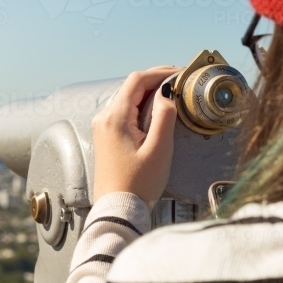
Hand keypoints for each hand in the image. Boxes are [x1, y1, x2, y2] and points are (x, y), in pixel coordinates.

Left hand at [91, 66, 180, 204]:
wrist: (118, 209)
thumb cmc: (138, 184)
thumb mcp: (159, 149)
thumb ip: (164, 116)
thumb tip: (166, 93)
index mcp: (116, 117)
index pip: (137, 80)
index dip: (160, 72)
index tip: (179, 73)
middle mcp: (105, 118)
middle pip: (131, 87)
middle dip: (155, 81)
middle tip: (179, 83)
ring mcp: (103, 127)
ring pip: (127, 99)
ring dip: (148, 94)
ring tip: (171, 96)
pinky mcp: (105, 137)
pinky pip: (123, 112)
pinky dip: (140, 107)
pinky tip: (155, 113)